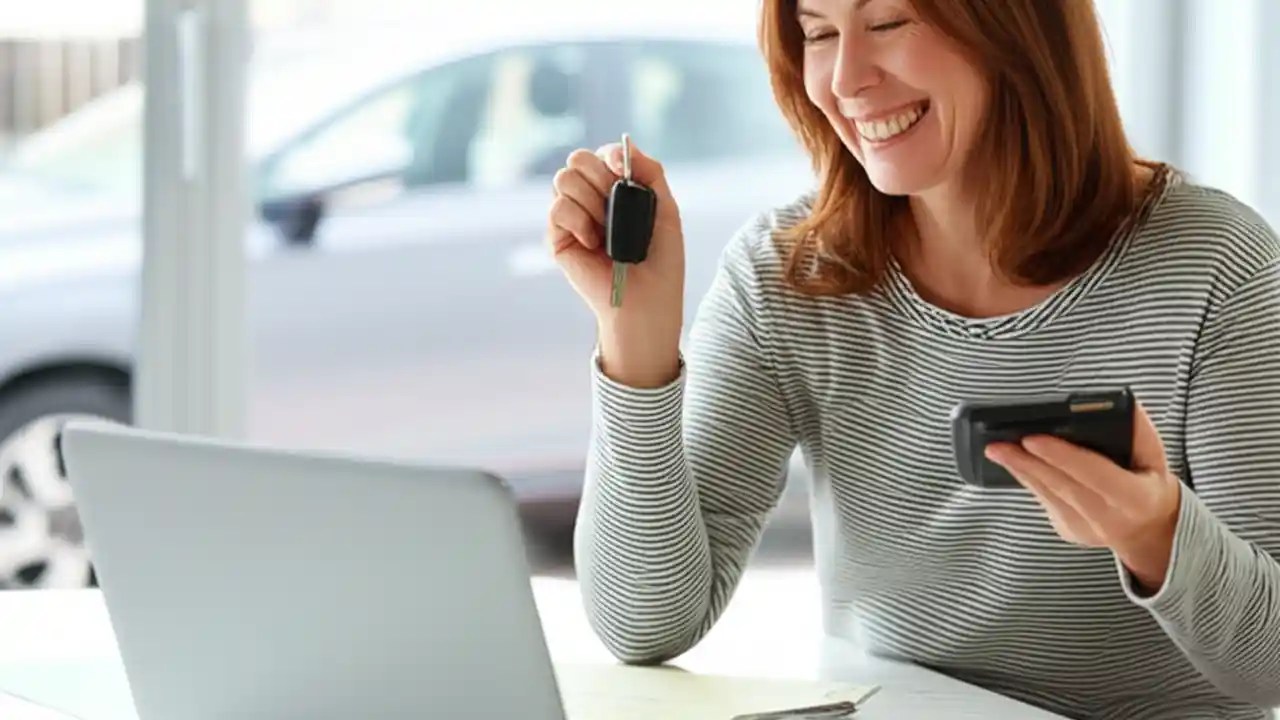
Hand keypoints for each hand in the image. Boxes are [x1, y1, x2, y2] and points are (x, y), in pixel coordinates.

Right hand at [546, 140, 684, 387]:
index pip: (601, 154)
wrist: (647, 301)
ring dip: (590, 199)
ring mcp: (573, 219)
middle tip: (615, 203)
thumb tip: (626, 144)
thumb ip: (651, 172)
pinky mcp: (558, 239)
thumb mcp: (666, 210)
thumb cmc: (661, 262)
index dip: (610, 155)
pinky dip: (579, 221)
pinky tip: (594, 242)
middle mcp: (591, 201)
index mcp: (616, 191)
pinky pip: (557, 208)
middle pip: (577, 159)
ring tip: (606, 229)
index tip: (622, 170)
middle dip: (598, 175)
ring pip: (564, 178)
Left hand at [984, 401, 1182, 592]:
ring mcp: (1084, 528)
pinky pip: (1042, 500)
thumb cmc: (1149, 484)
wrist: (1148, 530)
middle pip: (1060, 485)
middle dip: (1026, 462)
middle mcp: (1107, 519)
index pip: (1094, 474)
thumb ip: (1140, 431)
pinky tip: (1012, 462)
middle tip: (997, 444)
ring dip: (1019, 469)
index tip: (1032, 438)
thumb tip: (1122, 403)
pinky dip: (1028, 478)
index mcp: (1135, 499)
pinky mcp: (1066, 529)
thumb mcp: (1155, 458)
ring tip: (996, 449)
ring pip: (1045, 494)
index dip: (1062, 456)